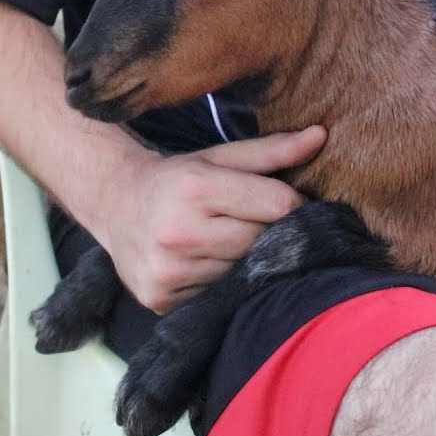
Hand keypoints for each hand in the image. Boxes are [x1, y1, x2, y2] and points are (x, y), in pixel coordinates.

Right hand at [98, 126, 326, 313]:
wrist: (116, 207)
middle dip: (267, 233)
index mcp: (195, 188)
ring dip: (244, 261)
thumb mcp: (218, 158)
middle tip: (251, 223)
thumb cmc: (176, 180)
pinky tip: (205, 264)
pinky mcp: (160, 299)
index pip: (277, 205)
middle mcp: (178, 232)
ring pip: (243, 274)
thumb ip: (270, 151)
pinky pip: (217, 296)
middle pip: (262, 242)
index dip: (292, 204)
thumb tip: (320, 136)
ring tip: (224, 242)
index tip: (286, 203)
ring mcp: (168, 272)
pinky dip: (220, 283)